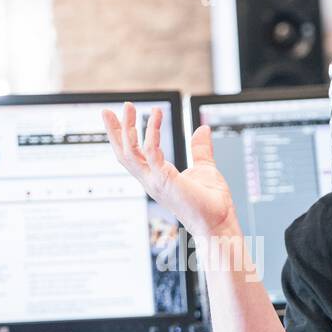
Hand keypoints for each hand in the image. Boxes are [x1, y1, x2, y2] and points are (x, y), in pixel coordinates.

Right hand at [102, 102, 236, 239]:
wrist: (219, 222)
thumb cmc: (211, 203)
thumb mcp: (204, 167)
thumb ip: (200, 148)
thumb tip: (202, 130)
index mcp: (157, 177)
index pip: (133, 155)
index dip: (122, 137)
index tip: (118, 118)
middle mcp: (152, 180)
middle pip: (124, 154)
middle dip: (116, 131)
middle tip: (112, 110)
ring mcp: (156, 181)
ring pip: (130, 153)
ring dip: (127, 129)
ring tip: (129, 108)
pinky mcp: (165, 180)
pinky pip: (151, 152)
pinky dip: (151, 133)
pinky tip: (156, 117)